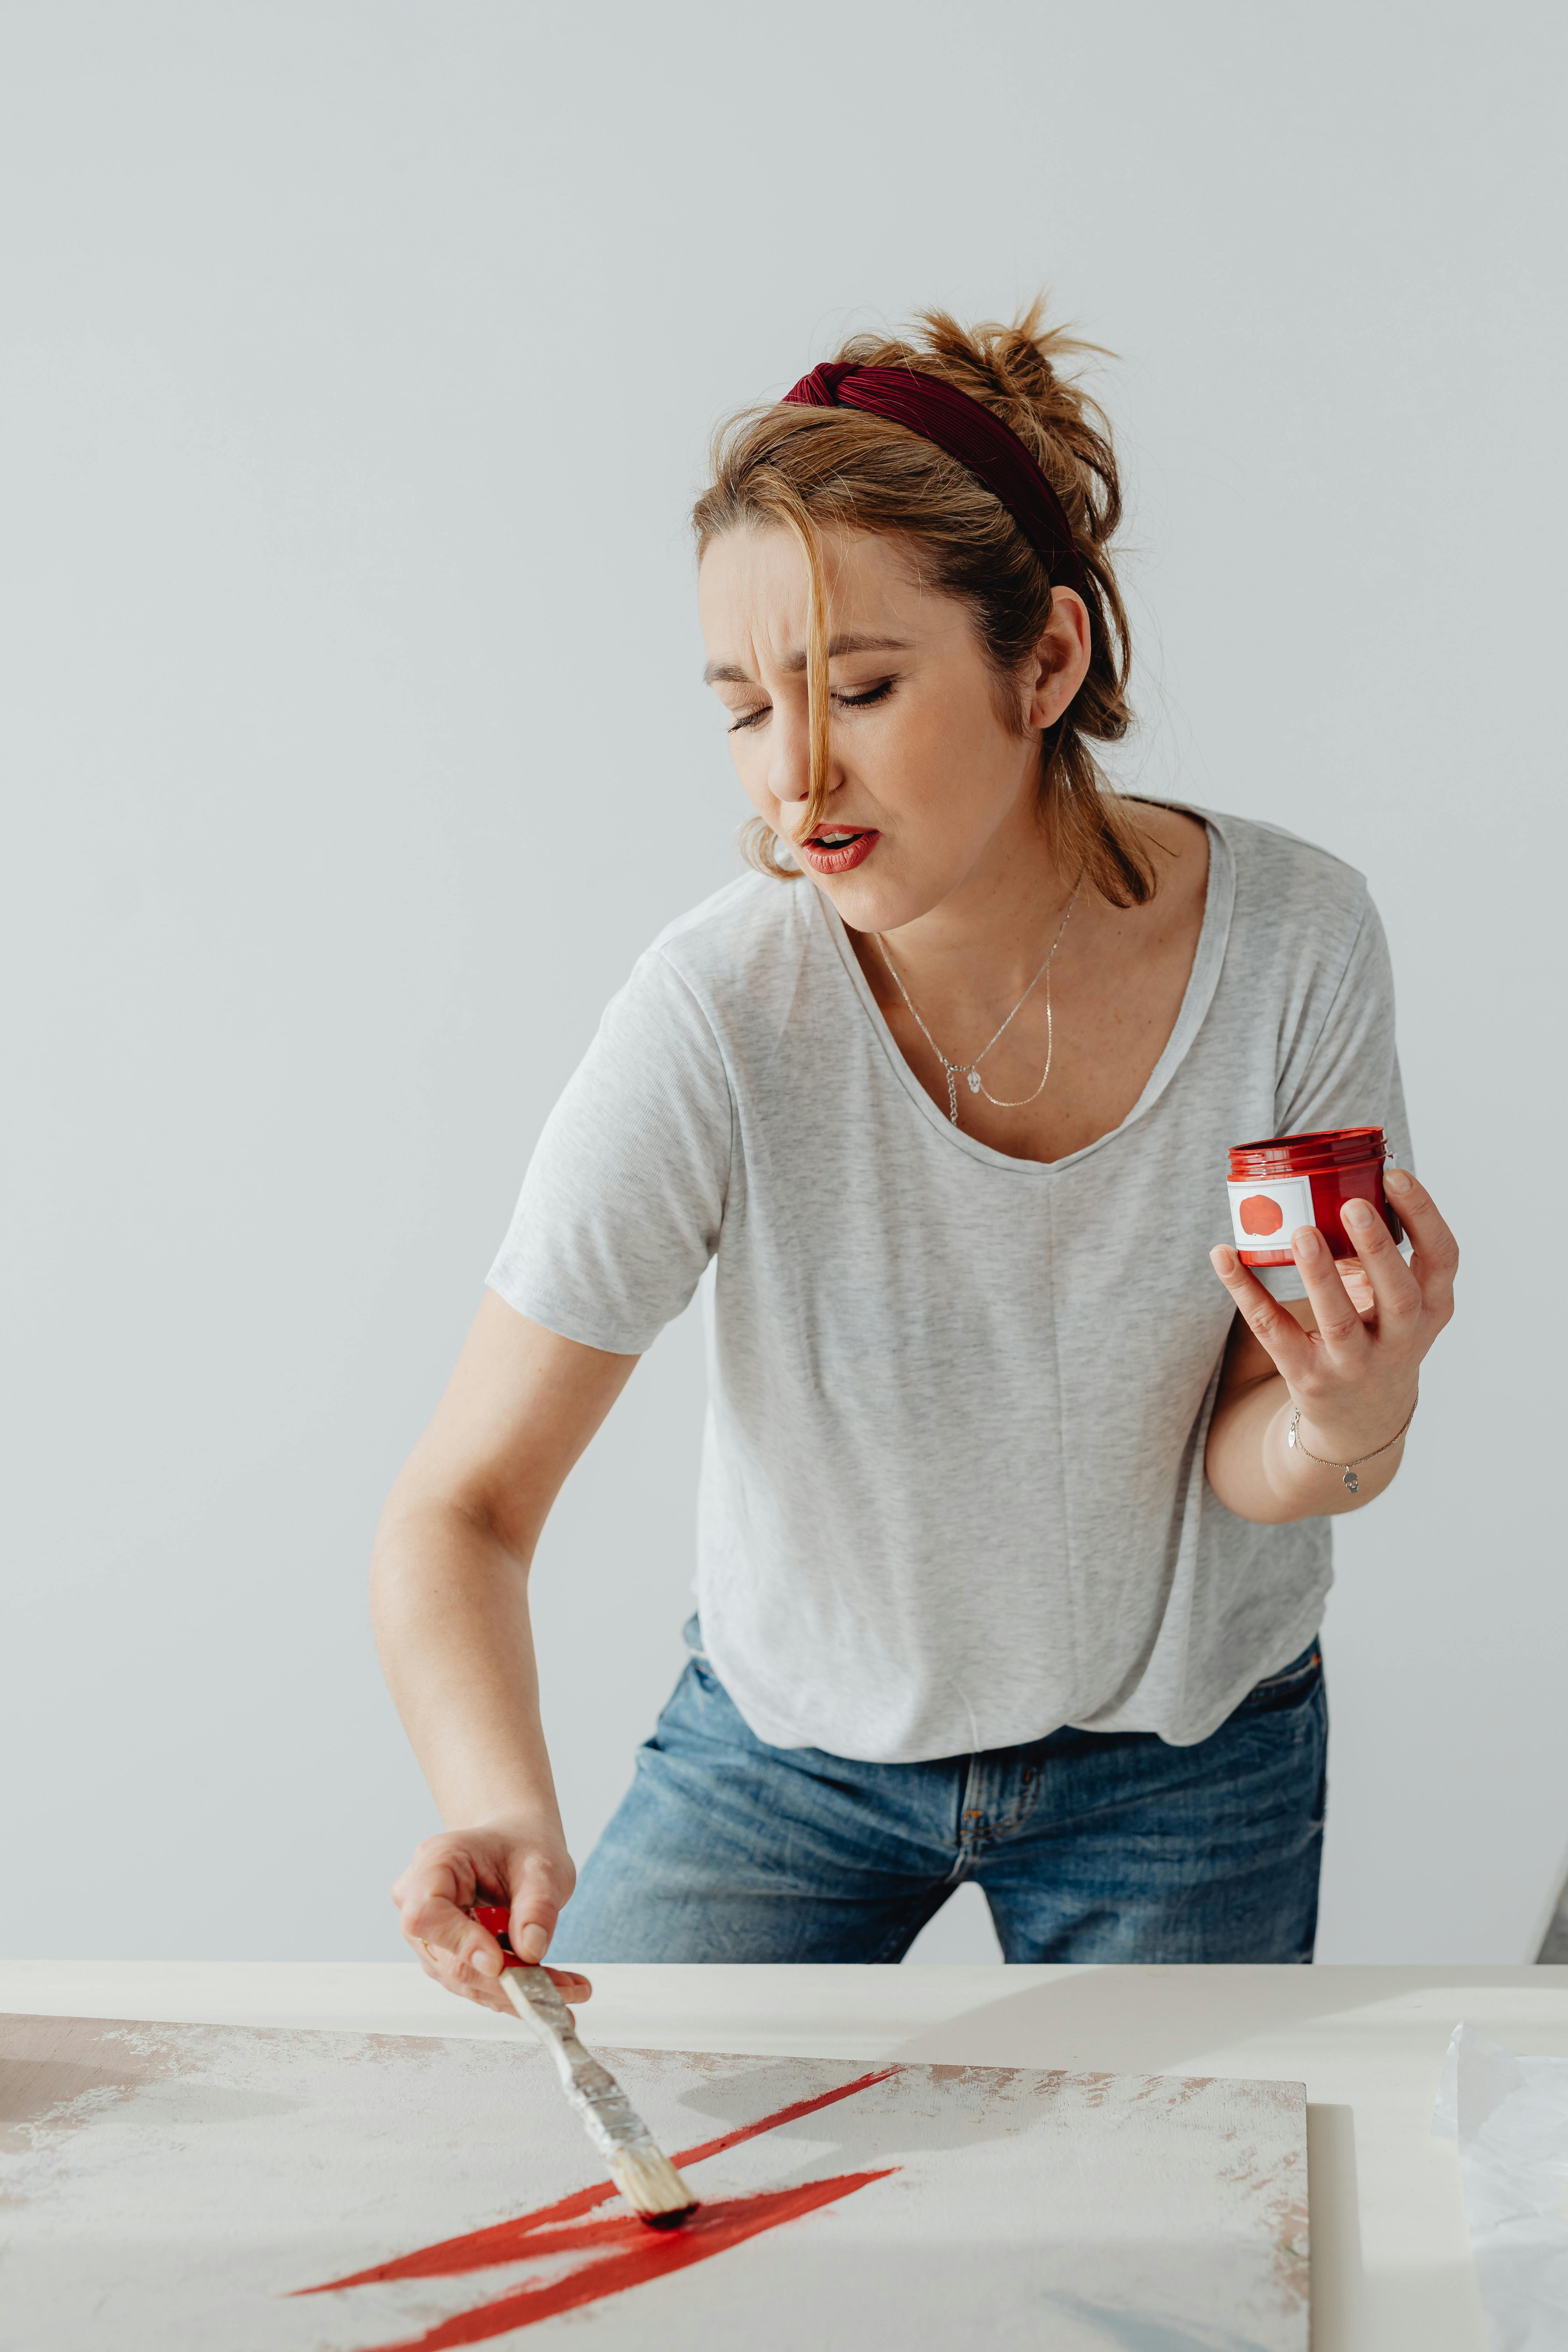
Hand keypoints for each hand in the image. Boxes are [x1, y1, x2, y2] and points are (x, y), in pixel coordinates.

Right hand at [391, 1817, 589, 2015]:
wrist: (516, 1844)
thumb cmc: (523, 1845)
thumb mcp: (543, 1866)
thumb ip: (537, 1905)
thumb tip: (530, 1951)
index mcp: (435, 1862)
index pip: (427, 1914)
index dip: (459, 1943)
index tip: (498, 1963)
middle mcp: (419, 1901)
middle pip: (448, 1959)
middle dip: (506, 1981)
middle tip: (561, 1990)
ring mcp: (431, 1935)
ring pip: (465, 1979)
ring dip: (518, 1991)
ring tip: (572, 1990)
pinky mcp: (448, 1957)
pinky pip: (477, 1983)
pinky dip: (517, 1989)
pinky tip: (557, 1990)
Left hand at [1209, 1166, 1456, 1467]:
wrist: (1363, 1419)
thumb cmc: (1379, 1335)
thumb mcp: (1400, 1301)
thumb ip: (1383, 1253)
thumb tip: (1340, 1180)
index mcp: (1431, 1308)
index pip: (1442, 1259)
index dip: (1424, 1216)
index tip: (1396, 1175)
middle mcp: (1402, 1339)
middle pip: (1399, 1294)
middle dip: (1377, 1249)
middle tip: (1354, 1205)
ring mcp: (1356, 1363)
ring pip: (1339, 1321)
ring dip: (1320, 1276)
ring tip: (1301, 1232)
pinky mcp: (1310, 1377)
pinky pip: (1274, 1331)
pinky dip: (1245, 1292)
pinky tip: (1224, 1256)